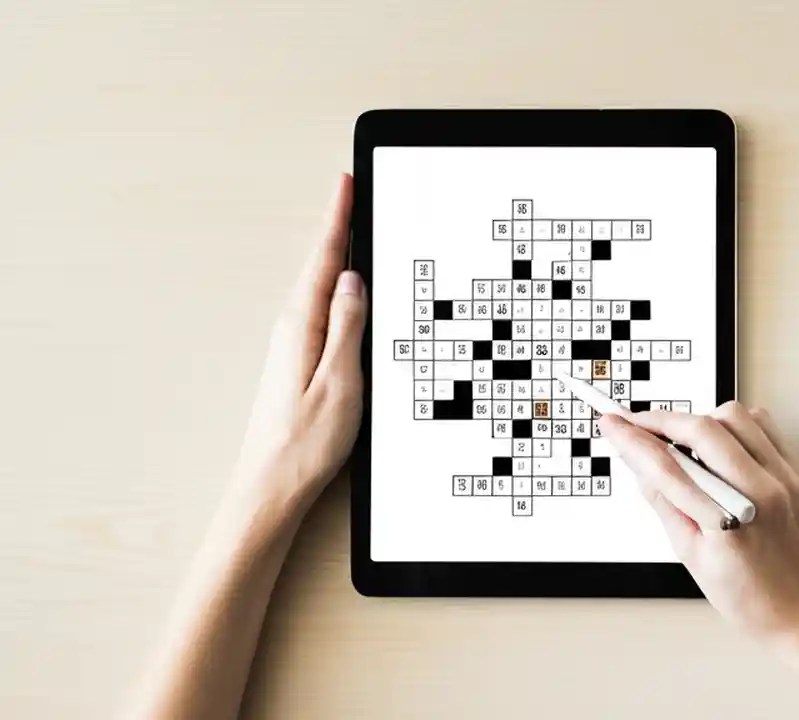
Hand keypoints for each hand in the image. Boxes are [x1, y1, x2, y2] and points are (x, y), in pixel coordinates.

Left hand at [232, 174, 365, 512]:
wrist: (271, 486)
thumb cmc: (306, 443)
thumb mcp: (340, 380)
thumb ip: (348, 326)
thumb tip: (355, 279)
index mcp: (302, 325)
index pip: (325, 258)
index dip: (339, 218)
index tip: (347, 182)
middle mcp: (292, 329)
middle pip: (321, 266)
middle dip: (339, 227)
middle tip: (354, 191)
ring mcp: (294, 346)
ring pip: (322, 288)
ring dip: (337, 256)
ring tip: (353, 227)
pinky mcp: (298, 363)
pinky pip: (322, 311)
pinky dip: (337, 290)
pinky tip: (346, 290)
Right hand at [599, 404, 798, 638]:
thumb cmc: (755, 599)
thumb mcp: (693, 559)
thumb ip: (666, 506)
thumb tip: (641, 467)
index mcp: (727, 524)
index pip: (667, 467)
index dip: (632, 439)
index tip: (612, 424)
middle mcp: (760, 494)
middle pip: (700, 429)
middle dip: (661, 420)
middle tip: (638, 425)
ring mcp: (785, 479)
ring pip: (734, 417)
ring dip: (700, 420)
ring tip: (684, 440)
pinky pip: (764, 424)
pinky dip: (736, 424)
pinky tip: (722, 442)